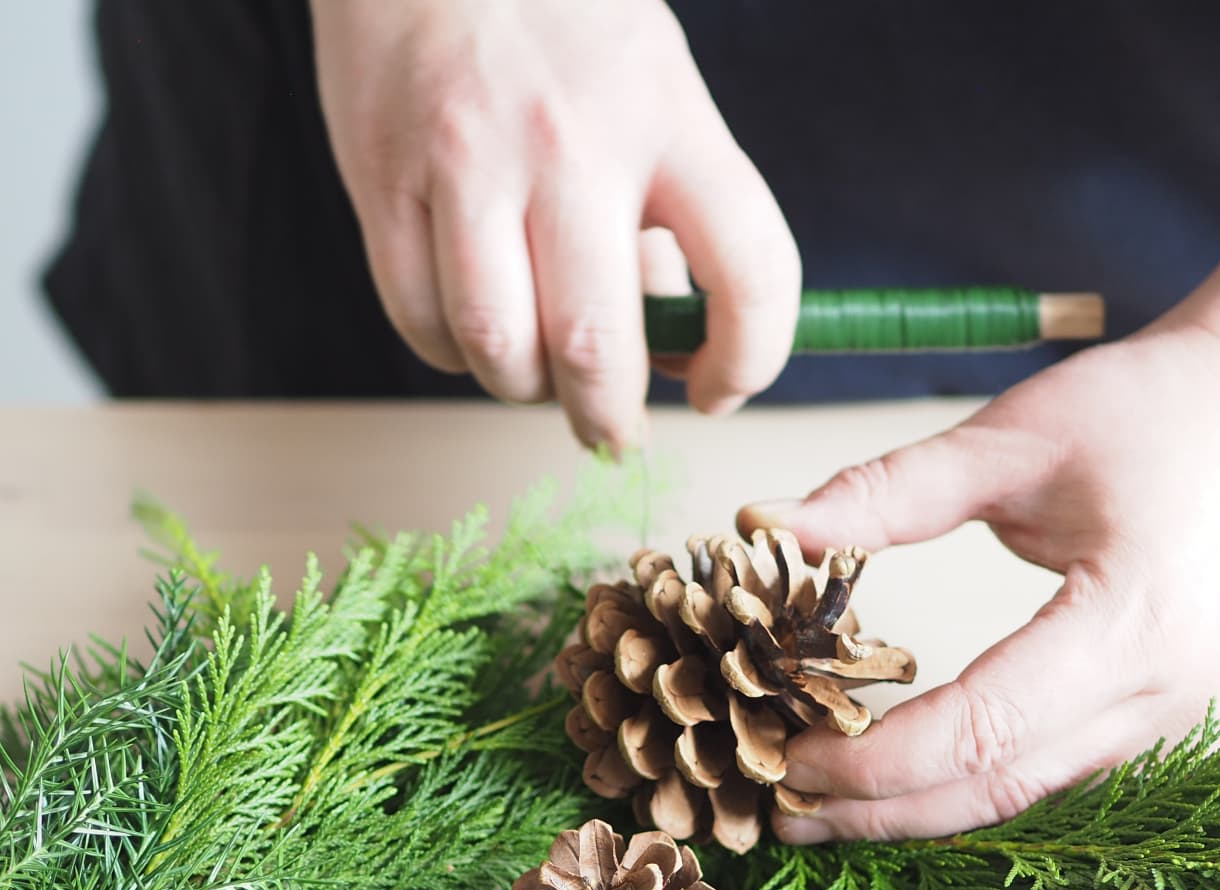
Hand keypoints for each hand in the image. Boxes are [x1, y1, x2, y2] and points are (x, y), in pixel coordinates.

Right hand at [309, 0, 799, 447]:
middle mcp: (568, 143)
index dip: (751, 360)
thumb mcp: (657, 92)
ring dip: (530, 391)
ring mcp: (465, 162)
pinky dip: (458, 354)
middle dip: (614, 422)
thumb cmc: (563, 21)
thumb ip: (676, 220)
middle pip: (599, 349)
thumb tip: (677, 353)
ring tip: (542, 371)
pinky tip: (479, 326)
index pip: (749, 272)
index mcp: (666, 115)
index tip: (723, 388)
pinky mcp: (382, 179)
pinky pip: (422, 323)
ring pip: (501, 352)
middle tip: (615, 431)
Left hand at [739, 293, 1219, 841]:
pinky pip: (1063, 774)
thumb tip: (768, 526)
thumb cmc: (1161, 406)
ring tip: (828, 806)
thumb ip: (888, 492)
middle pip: (1000, 788)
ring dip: (925, 810)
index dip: (877, 763)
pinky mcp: (1183, 719)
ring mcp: (1187, 720)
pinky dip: (979, 784)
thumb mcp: (1017, 436)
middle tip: (784, 812)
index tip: (789, 760)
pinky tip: (913, 780)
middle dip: (883, 812)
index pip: (982, 731)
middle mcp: (1173, 697)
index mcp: (1137, 625)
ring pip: (1031, 795)